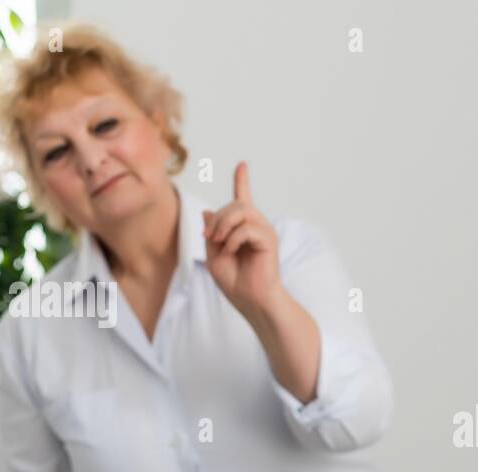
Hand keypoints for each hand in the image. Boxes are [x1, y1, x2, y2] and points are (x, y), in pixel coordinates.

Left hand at [203, 161, 282, 326]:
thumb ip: (211, 233)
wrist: (251, 300)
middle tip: (210, 237)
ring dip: (224, 224)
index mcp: (244, 229)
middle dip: (218, 218)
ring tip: (219, 243)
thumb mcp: (213, 255)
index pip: (243, 199)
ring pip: (242, 211)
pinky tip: (231, 252)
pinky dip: (233, 239)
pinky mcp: (269, 240)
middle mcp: (257, 226)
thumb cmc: (235, 282)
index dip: (242, 180)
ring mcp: (264, 232)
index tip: (243, 164)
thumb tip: (208, 211)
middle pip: (236, 204)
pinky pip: (247, 228)